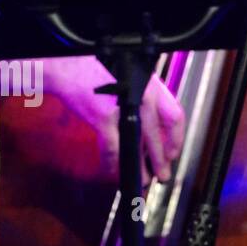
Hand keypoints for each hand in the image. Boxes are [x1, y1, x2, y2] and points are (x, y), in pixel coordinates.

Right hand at [43, 57, 186, 182]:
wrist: (71, 67)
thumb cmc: (100, 71)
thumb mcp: (132, 79)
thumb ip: (144, 99)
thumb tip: (152, 128)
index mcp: (151, 85)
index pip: (174, 115)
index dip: (176, 139)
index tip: (173, 153)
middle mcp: (142, 95)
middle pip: (156, 134)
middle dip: (160, 159)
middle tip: (163, 173)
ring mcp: (123, 107)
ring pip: (137, 145)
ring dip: (141, 166)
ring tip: (143, 179)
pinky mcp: (103, 117)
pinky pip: (112, 148)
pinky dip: (114, 163)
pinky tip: (115, 171)